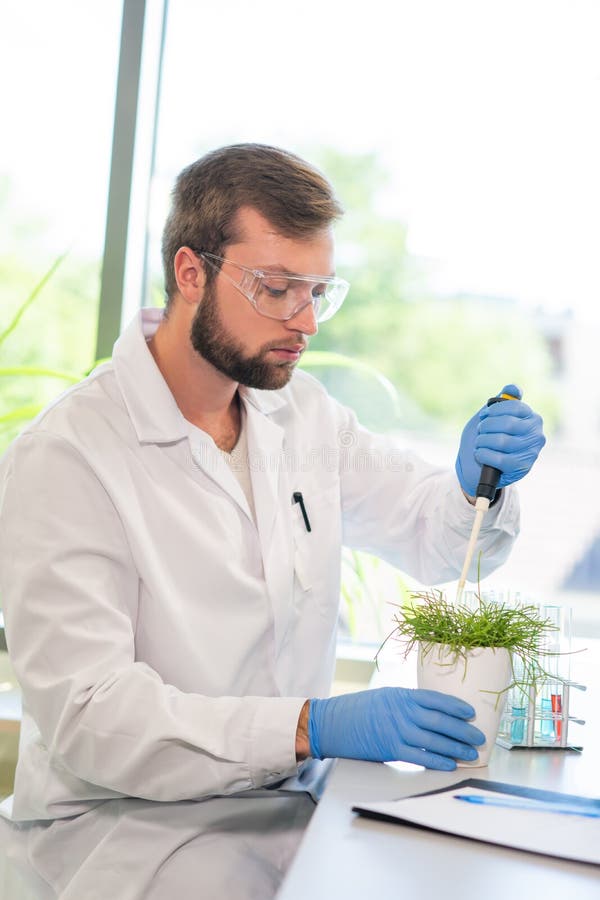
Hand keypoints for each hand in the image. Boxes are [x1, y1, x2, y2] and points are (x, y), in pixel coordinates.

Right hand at [308, 687, 484, 770]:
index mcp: (402, 695)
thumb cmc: (359, 709)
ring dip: (456, 748)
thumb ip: (408, 703)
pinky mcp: (391, 749)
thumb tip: (433, 714)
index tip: (471, 713)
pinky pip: (420, 756)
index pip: (436, 699)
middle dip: (463, 730)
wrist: (333, 723)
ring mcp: (397, 731)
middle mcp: (402, 711)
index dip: (456, 706)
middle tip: (479, 737)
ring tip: (471, 752)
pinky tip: (450, 763)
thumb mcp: (386, 696)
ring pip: (435, 740)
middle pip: (441, 721)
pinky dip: (438, 760)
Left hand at [455, 383, 545, 497]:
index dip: (494, 411)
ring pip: (503, 442)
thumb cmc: (486, 438)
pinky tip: (480, 454)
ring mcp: (531, 453)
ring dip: (483, 441)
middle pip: (508, 424)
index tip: (484, 416)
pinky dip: (484, 455)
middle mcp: (537, 435)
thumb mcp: (491, 417)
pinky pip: (500, 459)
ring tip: (479, 444)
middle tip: (480, 431)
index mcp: (532, 418)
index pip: (515, 407)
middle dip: (486, 427)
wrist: (475, 466)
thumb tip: (513, 388)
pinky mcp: (521, 468)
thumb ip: (502, 401)